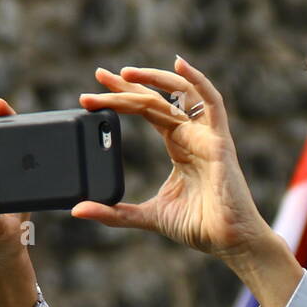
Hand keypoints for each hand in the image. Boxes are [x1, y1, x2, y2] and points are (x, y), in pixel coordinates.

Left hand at [74, 56, 271, 263]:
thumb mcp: (147, 216)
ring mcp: (206, 135)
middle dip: (126, 86)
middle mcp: (191, 136)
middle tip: (98, 76)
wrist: (229, 242)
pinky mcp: (219, 140)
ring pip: (178, 94)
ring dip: (152, 79)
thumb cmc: (199, 228)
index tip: (91, 93)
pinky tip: (178, 64)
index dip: (121, 98)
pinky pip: (211, 101)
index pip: (147, 111)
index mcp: (178, 147)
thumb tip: (78, 210)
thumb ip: (113, 212)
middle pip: (155, 99)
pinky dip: (197, 80)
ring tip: (123, 73)